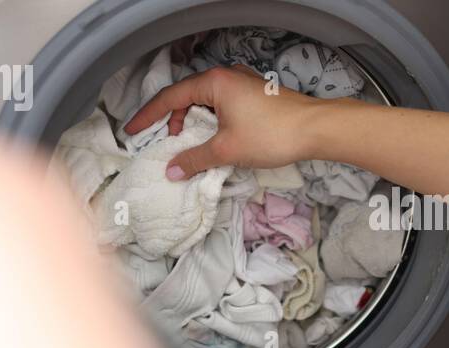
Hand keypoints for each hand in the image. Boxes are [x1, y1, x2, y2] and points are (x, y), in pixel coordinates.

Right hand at [124, 64, 329, 179]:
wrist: (316, 129)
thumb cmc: (272, 134)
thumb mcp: (227, 150)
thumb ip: (195, 158)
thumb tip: (171, 170)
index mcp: (214, 82)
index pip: (170, 97)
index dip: (148, 116)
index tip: (133, 131)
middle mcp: (227, 77)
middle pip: (188, 97)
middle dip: (173, 121)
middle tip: (166, 144)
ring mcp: (243, 84)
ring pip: (207, 102)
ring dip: (194, 123)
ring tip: (191, 146)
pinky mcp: (256, 95)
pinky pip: (224, 106)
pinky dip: (212, 122)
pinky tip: (215, 141)